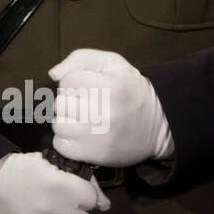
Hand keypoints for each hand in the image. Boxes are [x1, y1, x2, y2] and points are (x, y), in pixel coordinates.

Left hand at [49, 48, 175, 167]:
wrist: (158, 125)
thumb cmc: (130, 90)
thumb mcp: (112, 63)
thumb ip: (81, 59)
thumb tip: (54, 74)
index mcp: (111, 88)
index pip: (67, 81)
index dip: (73, 82)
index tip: (86, 88)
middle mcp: (104, 114)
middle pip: (61, 104)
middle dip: (70, 101)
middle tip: (86, 104)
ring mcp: (99, 137)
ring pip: (59, 125)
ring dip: (67, 121)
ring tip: (83, 119)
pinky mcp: (96, 155)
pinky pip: (61, 145)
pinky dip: (66, 140)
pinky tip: (81, 134)